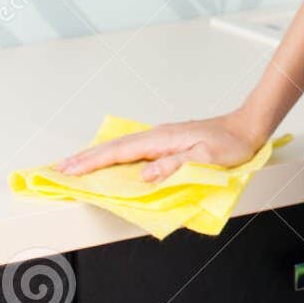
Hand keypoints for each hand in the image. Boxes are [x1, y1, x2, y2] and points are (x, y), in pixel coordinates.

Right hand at [50, 109, 270, 182]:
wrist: (245, 128)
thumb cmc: (230, 145)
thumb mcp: (206, 158)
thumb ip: (176, 165)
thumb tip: (145, 174)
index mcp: (162, 140)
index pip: (119, 153)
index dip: (92, 163)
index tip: (68, 170)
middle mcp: (157, 136)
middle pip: (113, 148)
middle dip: (84, 159)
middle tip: (58, 169)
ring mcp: (160, 138)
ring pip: (120, 148)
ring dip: (96, 156)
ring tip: (74, 165)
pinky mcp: (165, 143)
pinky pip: (131, 150)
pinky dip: (113, 155)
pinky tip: (109, 161)